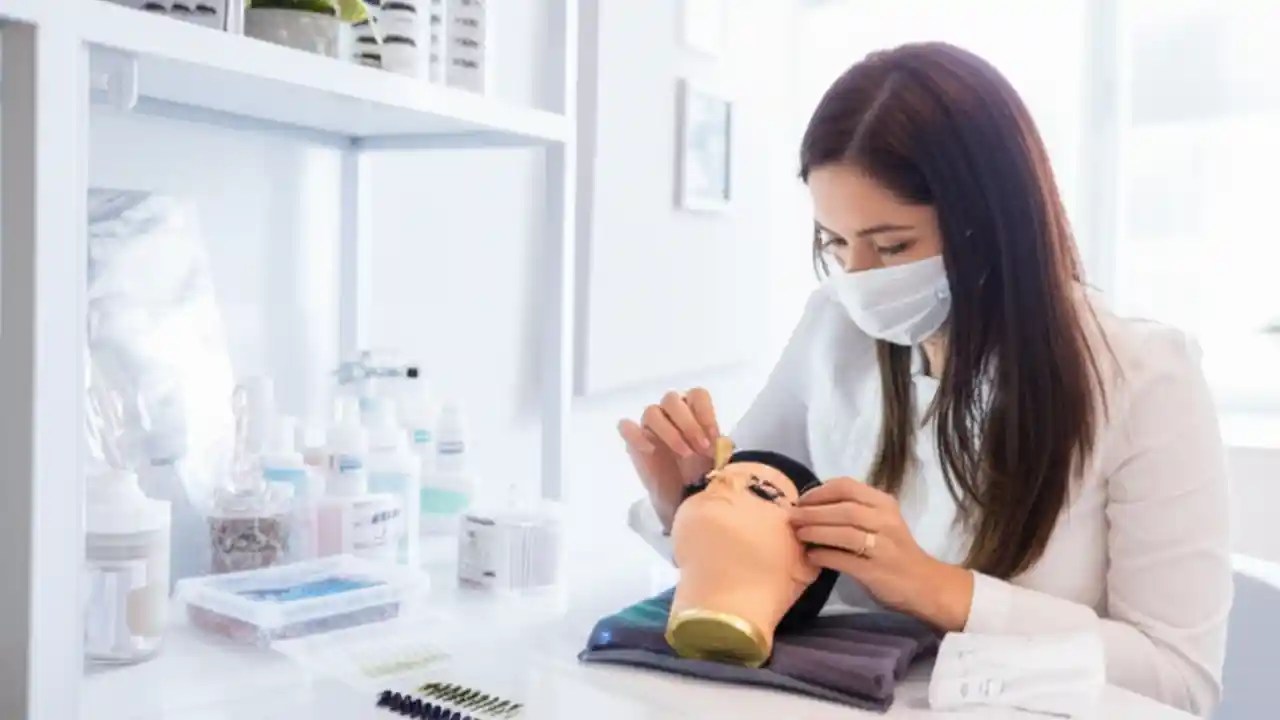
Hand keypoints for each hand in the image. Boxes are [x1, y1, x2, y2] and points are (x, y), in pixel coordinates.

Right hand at [618, 388, 719, 529]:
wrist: (682, 497)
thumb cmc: (701, 472)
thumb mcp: (717, 459)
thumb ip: (719, 447)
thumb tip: (722, 443)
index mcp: (692, 410)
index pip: (696, 395)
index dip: (706, 413)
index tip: (715, 438)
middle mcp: (669, 412)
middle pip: (672, 400)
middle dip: (689, 424)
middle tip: (701, 448)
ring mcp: (649, 426)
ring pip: (651, 412)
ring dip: (669, 432)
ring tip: (684, 454)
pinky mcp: (633, 442)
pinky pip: (626, 427)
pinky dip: (636, 435)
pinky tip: (650, 450)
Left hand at [790, 477, 973, 631]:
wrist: (924, 584)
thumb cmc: (894, 550)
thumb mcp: (881, 521)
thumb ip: (854, 511)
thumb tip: (810, 507)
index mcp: (884, 504)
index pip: (847, 486)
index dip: (820, 491)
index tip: (802, 500)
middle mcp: (886, 521)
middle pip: (844, 509)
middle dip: (813, 512)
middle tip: (792, 517)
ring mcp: (883, 547)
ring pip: (844, 533)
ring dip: (816, 531)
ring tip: (799, 534)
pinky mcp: (876, 571)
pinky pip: (844, 560)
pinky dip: (824, 556)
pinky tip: (811, 556)